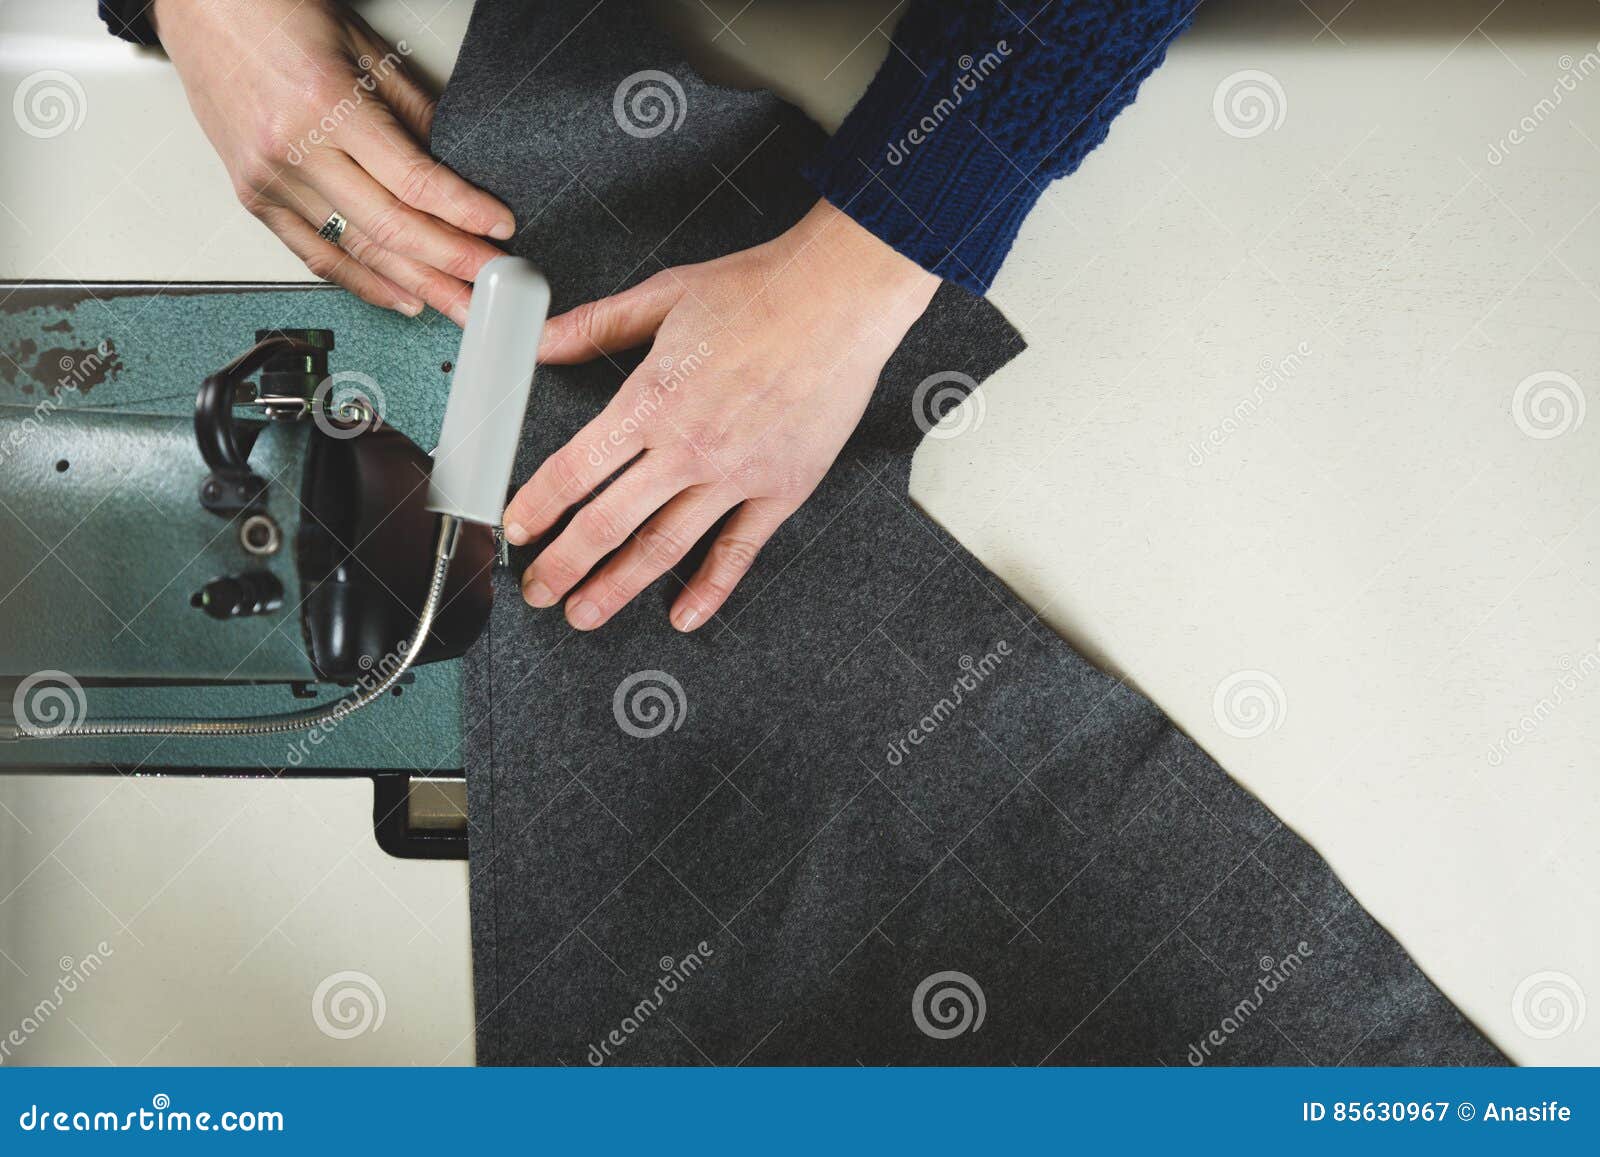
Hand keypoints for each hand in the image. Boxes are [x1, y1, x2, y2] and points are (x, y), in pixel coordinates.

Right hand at [151, 0, 513, 323]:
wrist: (200, 3)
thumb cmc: (275, 12)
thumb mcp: (363, 49)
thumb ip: (414, 113)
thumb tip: (458, 170)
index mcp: (326, 105)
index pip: (413, 180)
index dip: (463, 213)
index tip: (499, 230)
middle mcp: (293, 150)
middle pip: (390, 227)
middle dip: (450, 263)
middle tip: (491, 284)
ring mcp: (268, 179)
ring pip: (356, 250)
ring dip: (415, 284)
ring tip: (458, 304)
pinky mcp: (253, 197)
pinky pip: (315, 254)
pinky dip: (362, 281)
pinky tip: (401, 296)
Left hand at [503, 199, 938, 631]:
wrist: (840, 298)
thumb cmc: (760, 292)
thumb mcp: (663, 296)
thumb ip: (597, 325)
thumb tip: (543, 341)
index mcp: (650, 401)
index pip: (575, 470)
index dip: (537, 507)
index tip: (517, 529)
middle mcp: (687, 448)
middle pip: (607, 523)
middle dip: (564, 565)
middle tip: (540, 591)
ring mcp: (735, 476)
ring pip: (662, 548)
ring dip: (617, 587)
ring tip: (585, 613)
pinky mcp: (780, 490)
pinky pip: (738, 552)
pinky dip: (709, 590)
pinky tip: (683, 616)